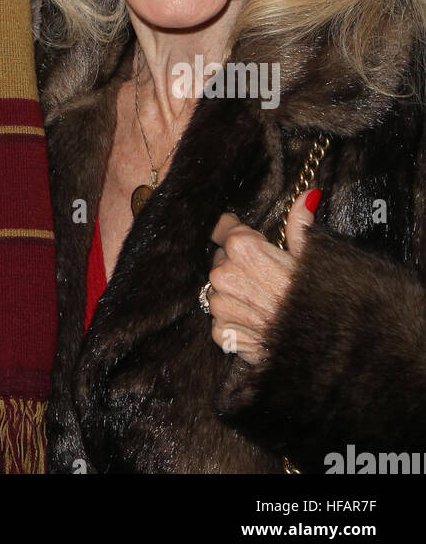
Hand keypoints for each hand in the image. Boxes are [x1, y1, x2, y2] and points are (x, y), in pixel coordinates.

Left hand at [205, 191, 318, 365]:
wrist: (323, 348)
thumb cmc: (318, 299)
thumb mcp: (311, 256)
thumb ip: (300, 223)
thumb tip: (308, 195)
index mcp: (242, 248)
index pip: (222, 227)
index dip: (235, 231)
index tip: (248, 239)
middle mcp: (223, 274)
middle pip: (222, 259)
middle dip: (239, 264)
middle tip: (267, 277)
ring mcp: (220, 304)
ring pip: (219, 289)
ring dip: (236, 293)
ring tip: (265, 302)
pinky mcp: (220, 331)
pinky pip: (221, 318)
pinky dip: (236, 319)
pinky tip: (259, 321)